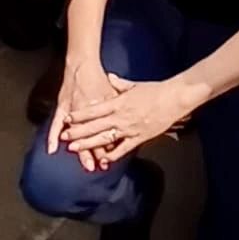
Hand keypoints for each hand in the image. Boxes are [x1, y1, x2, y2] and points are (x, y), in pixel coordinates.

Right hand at [46, 56, 121, 170]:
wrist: (82, 64)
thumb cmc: (97, 79)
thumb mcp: (111, 92)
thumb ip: (117, 107)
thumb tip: (125, 118)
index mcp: (103, 108)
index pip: (107, 130)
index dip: (109, 145)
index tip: (110, 158)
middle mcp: (89, 111)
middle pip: (94, 135)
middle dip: (97, 152)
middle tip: (98, 166)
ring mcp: (75, 109)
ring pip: (78, 134)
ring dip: (82, 150)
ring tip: (86, 164)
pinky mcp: (62, 106)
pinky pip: (56, 124)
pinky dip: (53, 137)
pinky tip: (51, 149)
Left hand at [61, 75, 190, 163]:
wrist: (173, 98)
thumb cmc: (155, 90)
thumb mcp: (134, 85)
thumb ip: (118, 84)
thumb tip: (109, 78)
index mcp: (118, 102)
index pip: (94, 110)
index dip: (80, 115)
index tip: (68, 119)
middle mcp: (121, 116)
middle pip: (95, 125)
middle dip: (78, 132)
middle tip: (64, 137)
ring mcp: (129, 128)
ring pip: (104, 138)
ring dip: (88, 144)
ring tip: (75, 149)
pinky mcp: (139, 137)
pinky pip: (123, 148)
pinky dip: (113, 155)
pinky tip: (103, 161)